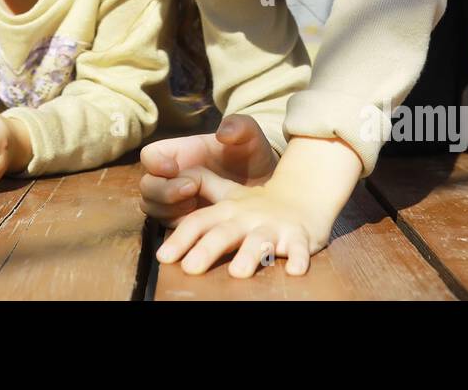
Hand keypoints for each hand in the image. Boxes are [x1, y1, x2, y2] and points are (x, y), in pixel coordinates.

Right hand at [139, 114, 278, 225]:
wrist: (265, 185)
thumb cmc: (252, 156)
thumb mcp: (251, 137)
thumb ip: (240, 127)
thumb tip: (222, 133)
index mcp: (181, 152)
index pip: (150, 155)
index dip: (155, 162)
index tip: (173, 168)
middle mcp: (172, 177)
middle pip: (147, 185)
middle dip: (163, 191)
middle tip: (191, 191)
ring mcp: (176, 202)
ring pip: (152, 208)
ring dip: (168, 211)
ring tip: (196, 209)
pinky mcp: (184, 222)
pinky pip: (168, 228)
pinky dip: (179, 229)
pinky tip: (202, 227)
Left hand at [154, 169, 331, 277]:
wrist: (303, 194)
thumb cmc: (257, 203)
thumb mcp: (227, 195)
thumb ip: (199, 195)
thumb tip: (164, 198)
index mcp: (227, 209)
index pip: (199, 222)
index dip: (180, 238)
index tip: (164, 258)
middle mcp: (247, 217)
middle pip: (224, 232)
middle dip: (207, 250)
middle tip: (190, 269)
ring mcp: (273, 226)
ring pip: (260, 241)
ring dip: (250, 256)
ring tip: (237, 273)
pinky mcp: (299, 236)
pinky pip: (300, 248)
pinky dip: (299, 259)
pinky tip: (295, 271)